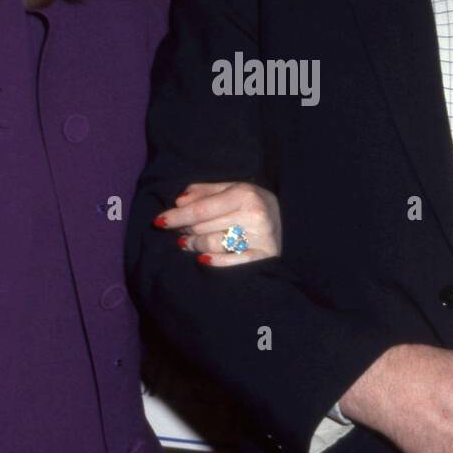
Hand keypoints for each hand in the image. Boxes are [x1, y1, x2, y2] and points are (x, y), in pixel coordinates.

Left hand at [153, 181, 281, 266]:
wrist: (294, 224)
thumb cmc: (255, 206)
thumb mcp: (234, 190)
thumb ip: (206, 192)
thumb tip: (179, 200)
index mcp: (245, 194)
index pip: (200, 209)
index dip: (177, 216)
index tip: (158, 221)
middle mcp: (254, 214)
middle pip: (202, 227)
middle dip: (185, 230)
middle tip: (179, 232)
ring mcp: (260, 238)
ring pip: (211, 245)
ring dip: (195, 246)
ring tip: (191, 244)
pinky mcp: (264, 258)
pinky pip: (230, 262)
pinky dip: (213, 261)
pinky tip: (203, 258)